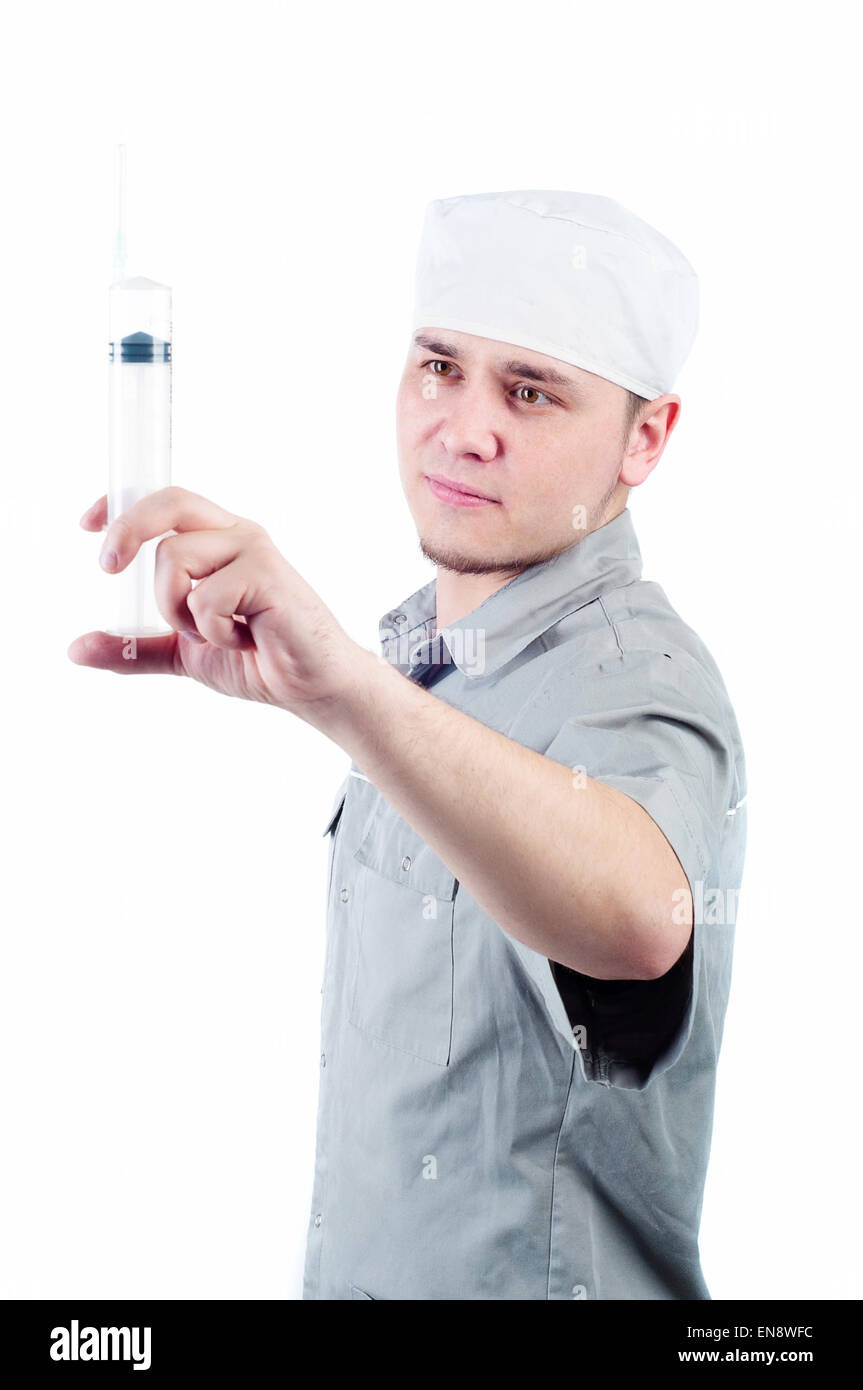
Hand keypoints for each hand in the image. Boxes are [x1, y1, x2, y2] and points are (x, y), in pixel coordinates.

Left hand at [68, 486, 360, 720]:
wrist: (310, 686)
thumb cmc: (259, 659)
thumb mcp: (183, 653)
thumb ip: (135, 647)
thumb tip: (77, 649)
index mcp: (217, 541)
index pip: (165, 503)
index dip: (123, 506)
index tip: (89, 525)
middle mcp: (235, 535)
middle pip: (169, 504)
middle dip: (128, 529)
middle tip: (106, 566)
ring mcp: (253, 551)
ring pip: (176, 559)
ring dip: (178, 610)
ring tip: (213, 634)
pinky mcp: (267, 575)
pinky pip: (206, 598)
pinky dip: (213, 632)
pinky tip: (244, 640)